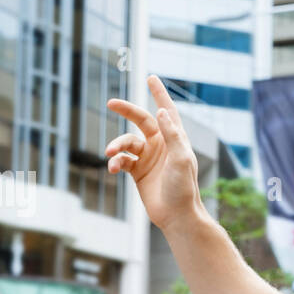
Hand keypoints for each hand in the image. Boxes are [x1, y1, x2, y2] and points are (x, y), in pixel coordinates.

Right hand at [105, 75, 203, 233]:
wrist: (176, 216)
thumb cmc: (183, 188)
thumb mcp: (180, 159)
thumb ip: (172, 135)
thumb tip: (161, 111)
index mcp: (175, 139)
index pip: (167, 110)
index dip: (159, 94)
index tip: (151, 77)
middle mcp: (161, 145)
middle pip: (141, 120)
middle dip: (126, 111)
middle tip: (111, 103)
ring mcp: (148, 158)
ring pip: (126, 142)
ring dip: (116, 146)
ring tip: (110, 154)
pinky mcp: (138, 172)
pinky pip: (122, 160)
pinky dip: (116, 162)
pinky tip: (114, 168)